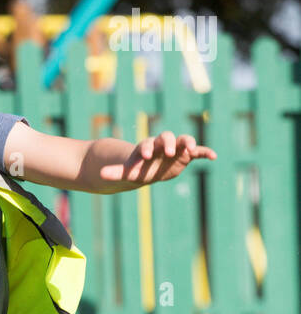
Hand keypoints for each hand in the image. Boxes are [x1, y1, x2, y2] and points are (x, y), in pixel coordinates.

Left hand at [100, 131, 215, 185]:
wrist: (150, 168)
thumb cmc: (137, 168)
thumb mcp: (126, 172)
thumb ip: (115, 172)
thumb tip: (100, 176)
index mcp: (148, 147)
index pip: (148, 143)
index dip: (147, 147)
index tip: (146, 155)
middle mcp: (163, 144)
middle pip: (167, 137)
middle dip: (168, 143)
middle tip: (168, 151)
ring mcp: (176, 148)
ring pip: (184, 140)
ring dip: (188, 143)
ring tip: (193, 149)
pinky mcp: (187, 155)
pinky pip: (198, 152)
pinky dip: (205, 152)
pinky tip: (214, 157)